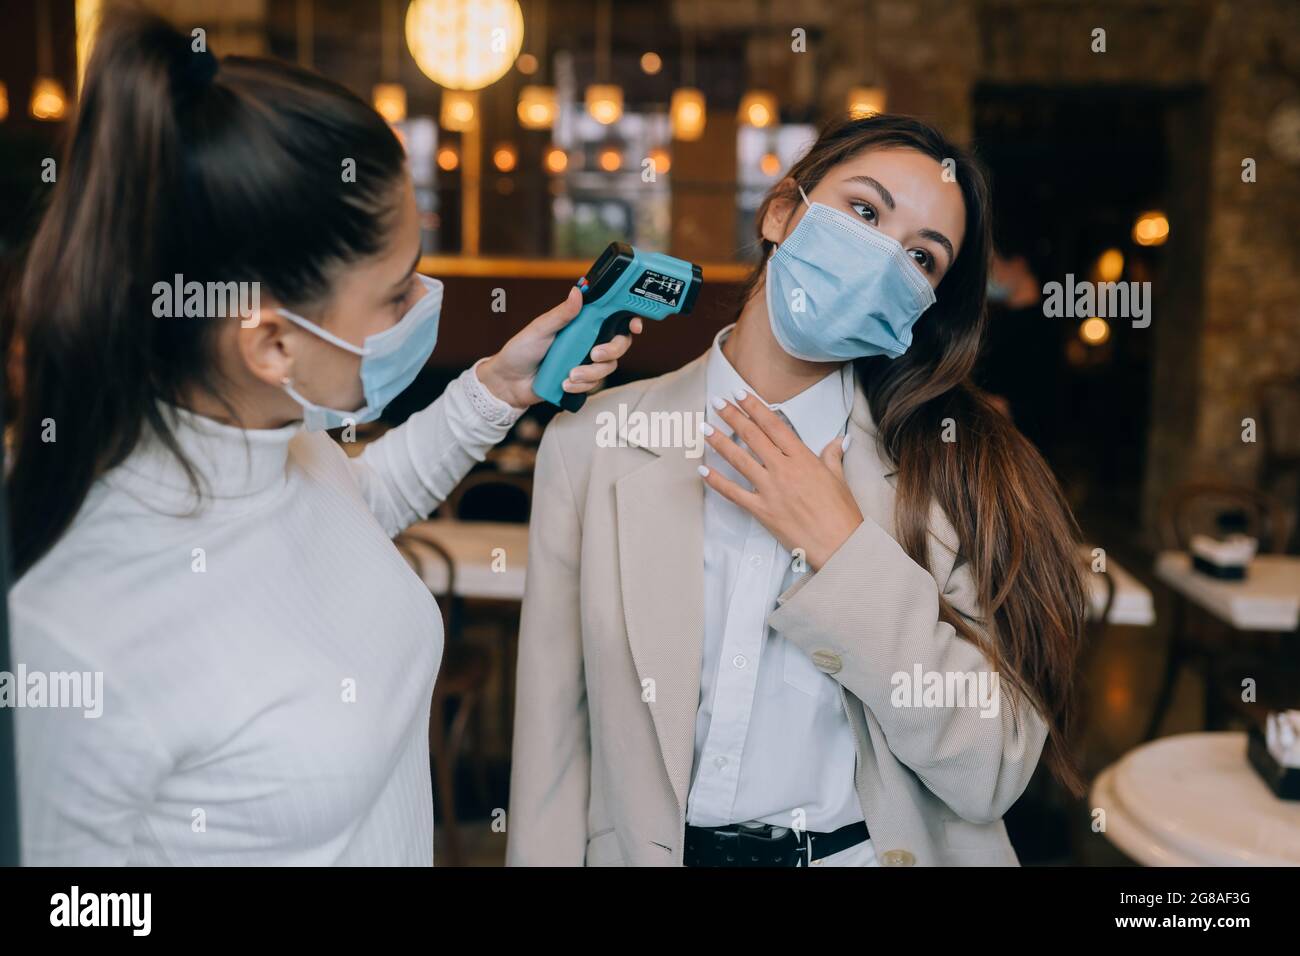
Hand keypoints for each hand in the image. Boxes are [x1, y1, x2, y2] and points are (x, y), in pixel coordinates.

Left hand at [475, 286, 643, 408]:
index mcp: (581, 323)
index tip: (633, 326)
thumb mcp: (540, 328)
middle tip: (594, 354)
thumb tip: (577, 292)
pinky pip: (594, 384)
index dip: (629, 320)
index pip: (613, 318)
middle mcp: (588, 340)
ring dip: (590, 373)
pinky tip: (564, 384)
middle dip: (611, 350)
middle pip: (618, 344)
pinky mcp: (582, 381)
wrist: (508, 382)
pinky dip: (581, 386)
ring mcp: (586, 361)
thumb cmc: (521, 349)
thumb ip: (562, 314)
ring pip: (608, 367)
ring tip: (568, 375)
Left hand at [697, 389, 862, 571]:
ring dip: (719, 442)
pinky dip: (717, 482)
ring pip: (739, 459)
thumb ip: (832, 455)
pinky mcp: (761, 510)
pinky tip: (703, 471)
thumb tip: (839, 439)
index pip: (774, 425)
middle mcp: (784, 469)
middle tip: (718, 402)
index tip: (740, 394)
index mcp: (803, 458)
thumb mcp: (839, 478)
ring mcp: (770, 490)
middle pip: (753, 436)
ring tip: (704, 427)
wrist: (839, 544)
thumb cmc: (841, 512)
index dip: (755, 407)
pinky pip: (734, 493)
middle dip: (733, 416)